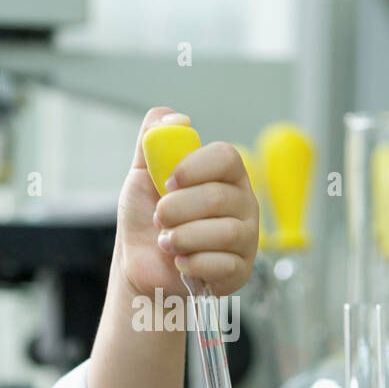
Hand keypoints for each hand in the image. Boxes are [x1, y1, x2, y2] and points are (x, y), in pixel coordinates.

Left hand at [115, 107, 258, 299]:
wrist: (142, 267)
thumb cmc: (147, 220)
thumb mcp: (141, 175)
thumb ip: (154, 141)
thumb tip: (176, 117)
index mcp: (224, 175)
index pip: (227, 157)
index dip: (195, 168)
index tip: (167, 182)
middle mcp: (243, 203)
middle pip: (218, 197)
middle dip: (176, 210)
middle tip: (159, 219)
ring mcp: (246, 238)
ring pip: (225, 232)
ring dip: (183, 238)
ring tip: (166, 242)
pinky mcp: (241, 270)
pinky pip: (224, 265)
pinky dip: (193, 264)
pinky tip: (181, 263)